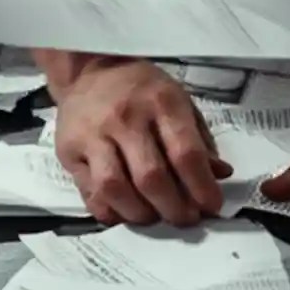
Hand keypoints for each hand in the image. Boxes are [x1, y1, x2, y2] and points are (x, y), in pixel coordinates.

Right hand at [53, 57, 231, 225]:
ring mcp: (93, 135)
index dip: (201, 187)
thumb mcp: (180, 103)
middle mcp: (126, 118)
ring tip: (154, 217)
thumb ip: (200, 141)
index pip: (185, 154)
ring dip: (140, 214)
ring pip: (115, 188)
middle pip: (151, 177)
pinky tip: (125, 211)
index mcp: (161, 103)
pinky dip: (110, 212)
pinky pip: (90, 193)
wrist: (90, 70)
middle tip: (184, 218)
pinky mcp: (69, 151)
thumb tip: (220, 175)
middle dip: (173, 208)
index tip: (211, 206)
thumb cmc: (143, 90)